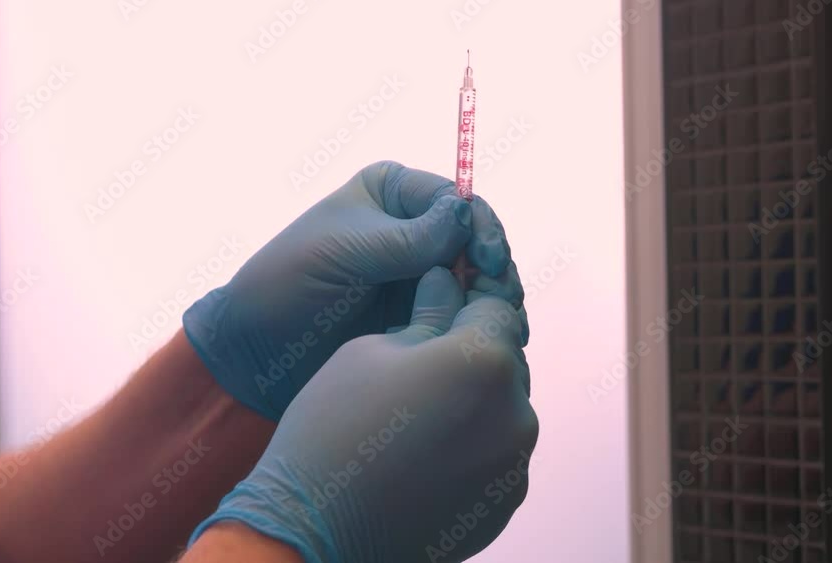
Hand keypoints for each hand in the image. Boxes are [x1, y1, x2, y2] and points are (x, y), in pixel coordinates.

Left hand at [183, 160, 523, 420]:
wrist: (259, 352)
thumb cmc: (287, 286)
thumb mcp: (343, 252)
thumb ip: (406, 237)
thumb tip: (466, 212)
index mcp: (395, 193)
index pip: (460, 201)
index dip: (483, 230)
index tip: (488, 263)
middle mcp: (418, 229)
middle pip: (480, 243)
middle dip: (496, 272)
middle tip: (502, 305)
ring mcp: (425, 276)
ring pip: (482, 284)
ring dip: (495, 305)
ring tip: (500, 331)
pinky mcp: (427, 317)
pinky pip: (467, 320)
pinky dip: (480, 331)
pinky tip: (485, 349)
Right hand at [189, 267, 536, 562]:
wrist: (315, 531)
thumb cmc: (333, 429)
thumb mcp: (372, 350)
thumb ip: (426, 312)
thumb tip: (449, 282)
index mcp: (484, 362)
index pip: (496, 307)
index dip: (469, 297)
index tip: (446, 297)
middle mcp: (516, 414)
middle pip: (505, 360)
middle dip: (472, 351)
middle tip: (422, 359)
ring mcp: (513, 464)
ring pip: (503, 408)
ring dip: (474, 399)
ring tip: (418, 412)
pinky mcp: (504, 503)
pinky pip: (497, 453)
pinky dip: (472, 443)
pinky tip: (425, 450)